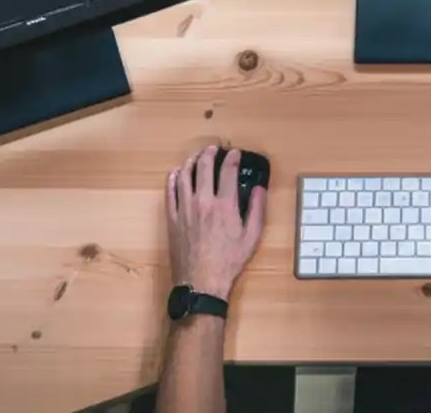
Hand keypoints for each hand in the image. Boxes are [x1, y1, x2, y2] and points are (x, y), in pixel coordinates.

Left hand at [166, 146, 266, 300]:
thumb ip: (258, 210)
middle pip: (203, 168)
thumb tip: (260, 189)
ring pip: (184, 176)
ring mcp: (185, 209)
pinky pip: (169, 192)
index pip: (228, 172)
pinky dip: (172, 179)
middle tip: (214, 149)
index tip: (235, 153)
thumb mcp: (252, 237)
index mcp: (225, 205)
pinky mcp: (172, 218)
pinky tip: (175, 174)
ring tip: (195, 157)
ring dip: (190, 162)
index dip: (232, 158)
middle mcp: (203, 202)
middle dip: (209, 153)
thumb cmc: (229, 261)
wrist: (202, 281)